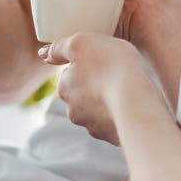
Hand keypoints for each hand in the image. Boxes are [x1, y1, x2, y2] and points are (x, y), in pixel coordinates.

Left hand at [39, 32, 157, 145]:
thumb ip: (59, 47)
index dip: (87, 64)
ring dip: (109, 102)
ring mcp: (93, 126)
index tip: (102, 59)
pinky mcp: (112, 137)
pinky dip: (121, 115)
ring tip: (127, 91)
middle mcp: (73, 110)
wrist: (137, 101)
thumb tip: (43, 53)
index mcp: (64, 88)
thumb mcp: (82, 42)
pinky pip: (115, 124)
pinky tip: (134, 106)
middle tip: (115, 74)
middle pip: (83, 93)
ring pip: (99, 110)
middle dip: (96, 86)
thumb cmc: (112, 66)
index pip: (70, 73)